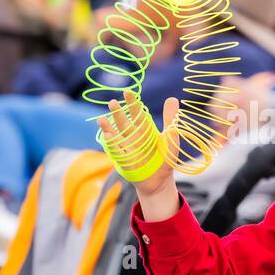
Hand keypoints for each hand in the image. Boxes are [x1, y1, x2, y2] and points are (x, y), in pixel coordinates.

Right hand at [97, 90, 180, 218]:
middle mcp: (134, 137)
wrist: (160, 181)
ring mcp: (127, 148)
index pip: (137, 113)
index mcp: (145, 130)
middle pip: (124, 122)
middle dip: (118, 113)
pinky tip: (107, 135)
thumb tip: (172, 98)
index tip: (127, 92)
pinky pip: (116, 150)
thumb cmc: (166, 159)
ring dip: (108, 127)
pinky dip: (111, 143)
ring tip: (102, 119)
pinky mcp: (123, 160)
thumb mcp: (171, 139)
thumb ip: (171, 120)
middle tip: (113, 102)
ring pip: (116, 135)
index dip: (132, 103)